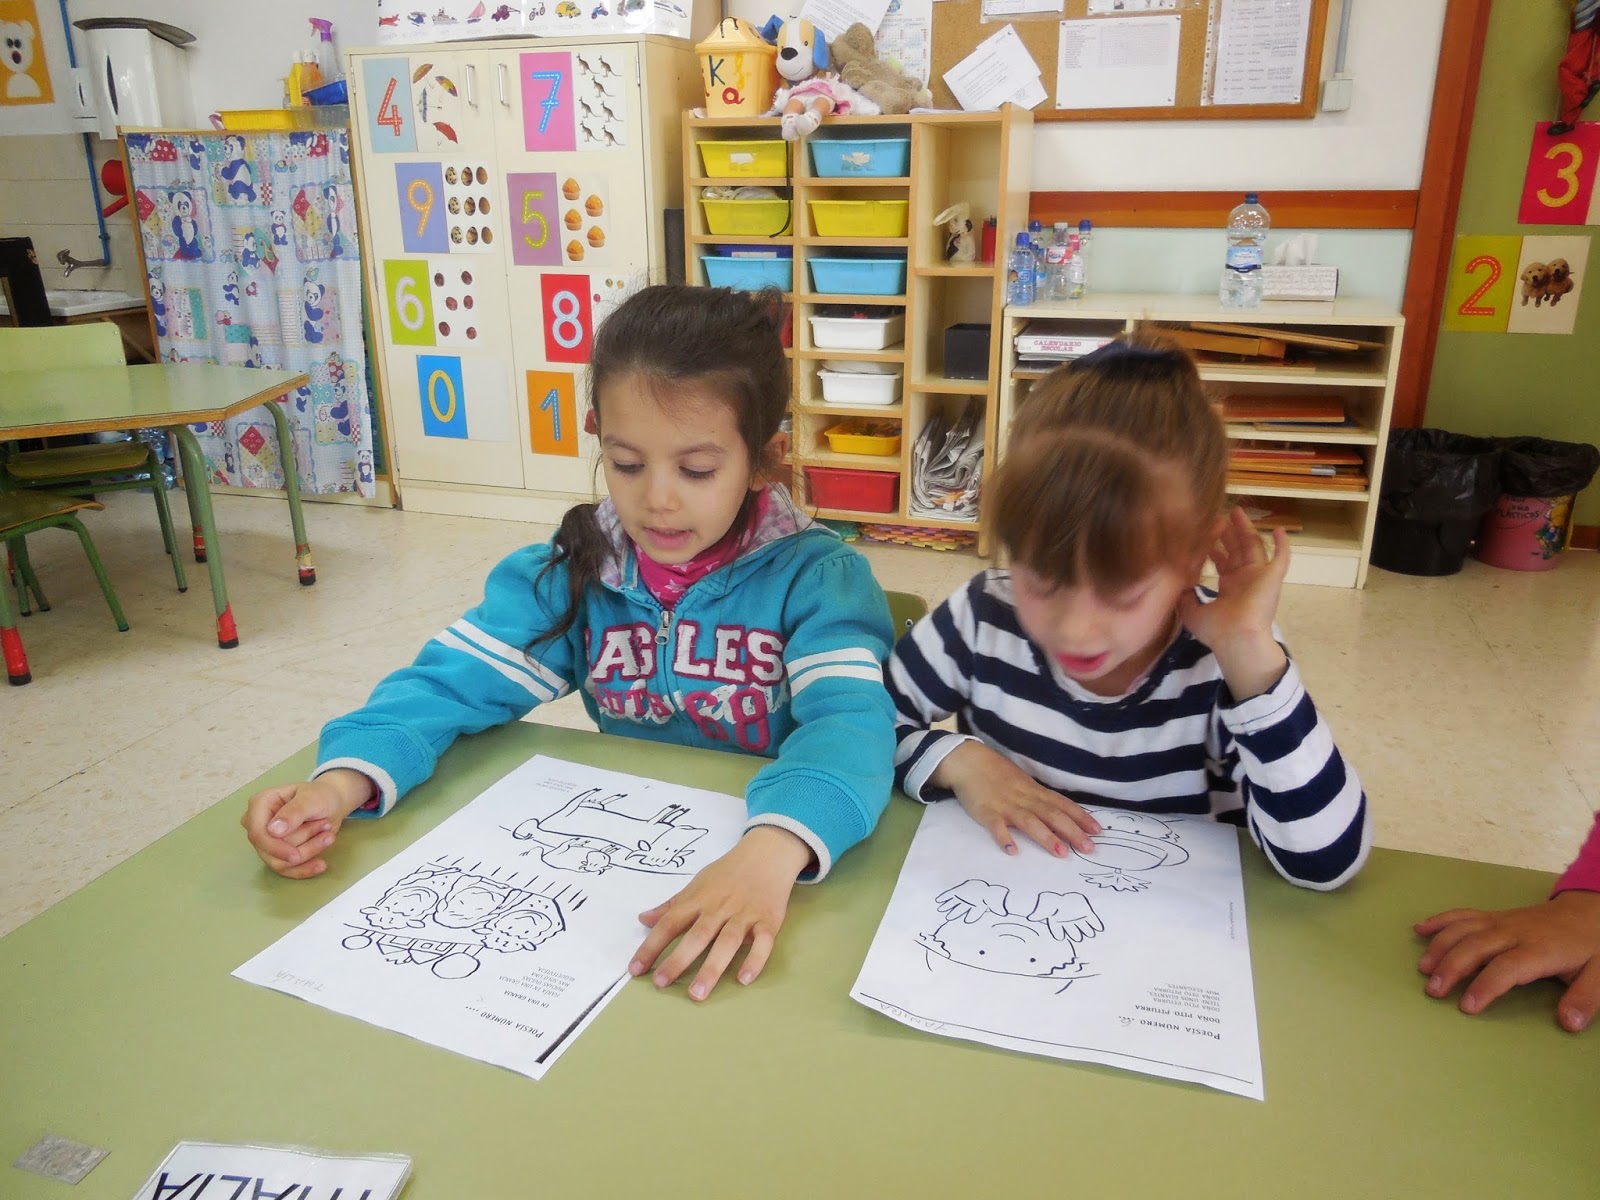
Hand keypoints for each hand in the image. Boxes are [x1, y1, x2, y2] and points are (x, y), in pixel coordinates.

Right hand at [241, 769, 373, 878]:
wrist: (331, 804)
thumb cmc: (320, 796)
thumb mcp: (311, 799)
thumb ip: (294, 812)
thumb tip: (273, 831)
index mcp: (260, 804)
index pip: (257, 833)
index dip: (275, 847)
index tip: (296, 856)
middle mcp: (257, 824)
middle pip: (270, 850)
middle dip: (302, 843)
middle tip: (326, 825)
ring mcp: (266, 840)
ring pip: (280, 862)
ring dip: (308, 851)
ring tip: (328, 835)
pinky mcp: (276, 853)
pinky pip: (286, 870)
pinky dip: (305, 868)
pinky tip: (321, 864)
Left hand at [628, 826, 809, 1000]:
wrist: (767, 853)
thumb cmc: (728, 872)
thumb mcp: (697, 884)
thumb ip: (671, 905)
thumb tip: (643, 919)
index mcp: (698, 899)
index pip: (670, 923)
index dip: (651, 946)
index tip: (635, 969)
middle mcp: (720, 907)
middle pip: (697, 935)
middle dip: (678, 959)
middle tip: (661, 983)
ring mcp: (745, 914)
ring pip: (727, 942)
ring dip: (712, 968)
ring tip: (697, 993)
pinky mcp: (769, 920)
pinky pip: (763, 942)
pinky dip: (754, 960)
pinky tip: (743, 979)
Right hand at [933, 740, 1100, 857]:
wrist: (969, 761)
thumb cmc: (997, 774)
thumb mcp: (1023, 783)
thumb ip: (1039, 799)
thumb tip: (1060, 815)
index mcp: (1035, 791)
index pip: (1063, 804)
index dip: (1081, 817)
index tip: (1098, 831)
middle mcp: (1025, 798)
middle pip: (1052, 815)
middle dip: (1072, 831)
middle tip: (1089, 848)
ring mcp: (1006, 805)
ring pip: (1030, 821)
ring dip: (1046, 836)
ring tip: (1061, 853)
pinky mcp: (987, 812)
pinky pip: (997, 826)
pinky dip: (1005, 838)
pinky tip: (1013, 851)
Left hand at [1180, 507, 1289, 698]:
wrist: (1236, 638)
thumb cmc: (1216, 629)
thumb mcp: (1192, 611)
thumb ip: (1186, 597)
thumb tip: (1180, 585)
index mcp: (1229, 588)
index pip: (1223, 562)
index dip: (1215, 546)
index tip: (1205, 531)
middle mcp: (1245, 580)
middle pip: (1237, 550)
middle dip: (1228, 532)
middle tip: (1219, 515)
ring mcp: (1260, 577)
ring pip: (1254, 546)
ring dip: (1247, 529)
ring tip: (1237, 512)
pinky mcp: (1273, 577)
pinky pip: (1282, 558)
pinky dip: (1283, 544)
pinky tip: (1279, 529)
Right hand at [1415, 890, 1599, 1031]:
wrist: (1588, 912)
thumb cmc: (1591, 946)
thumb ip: (1585, 998)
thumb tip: (1568, 1023)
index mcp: (1539, 949)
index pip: (1506, 968)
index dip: (1485, 986)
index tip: (1467, 1006)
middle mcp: (1514, 932)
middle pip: (1476, 946)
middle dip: (1451, 967)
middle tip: (1433, 990)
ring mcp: (1500, 921)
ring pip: (1464, 929)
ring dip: (1440, 946)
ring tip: (1423, 968)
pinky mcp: (1493, 916)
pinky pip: (1463, 914)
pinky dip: (1440, 920)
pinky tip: (1420, 929)